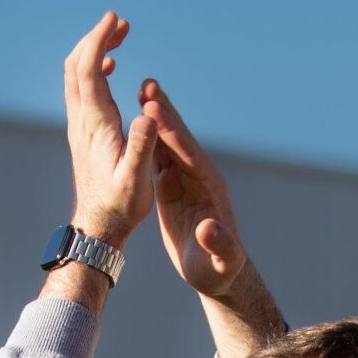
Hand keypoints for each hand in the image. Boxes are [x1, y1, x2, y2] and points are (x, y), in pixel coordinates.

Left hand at [61, 13, 156, 246]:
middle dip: (95, 37)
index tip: (114, 19)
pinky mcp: (82, 134)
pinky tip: (111, 68)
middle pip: (76, 66)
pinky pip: (81, 90)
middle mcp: (81, 121)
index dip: (98, 40)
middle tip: (121, 23)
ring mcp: (79, 127)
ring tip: (119, 37)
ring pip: (76, 77)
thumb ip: (142, 146)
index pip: (88, 70)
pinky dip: (93, 69)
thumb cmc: (120, 206)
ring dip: (93, 51)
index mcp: (95, 124)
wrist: (98, 227)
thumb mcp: (136, 179)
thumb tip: (146, 115)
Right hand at [145, 79, 249, 298]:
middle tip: (148, 85)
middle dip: (165, 113)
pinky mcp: (173, 186)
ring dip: (156, 117)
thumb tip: (209, 229)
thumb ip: (218, 244)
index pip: (189, 155)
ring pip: (168, 143)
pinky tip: (137, 119)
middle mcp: (199, 177)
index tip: (154, 112)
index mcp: (210, 188)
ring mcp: (186, 179)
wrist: (216, 271)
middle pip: (180, 139)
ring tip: (142, 90)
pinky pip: (159, 156)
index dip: (172, 133)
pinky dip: (149, 137)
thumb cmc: (219, 269)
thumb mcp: (220, 261)